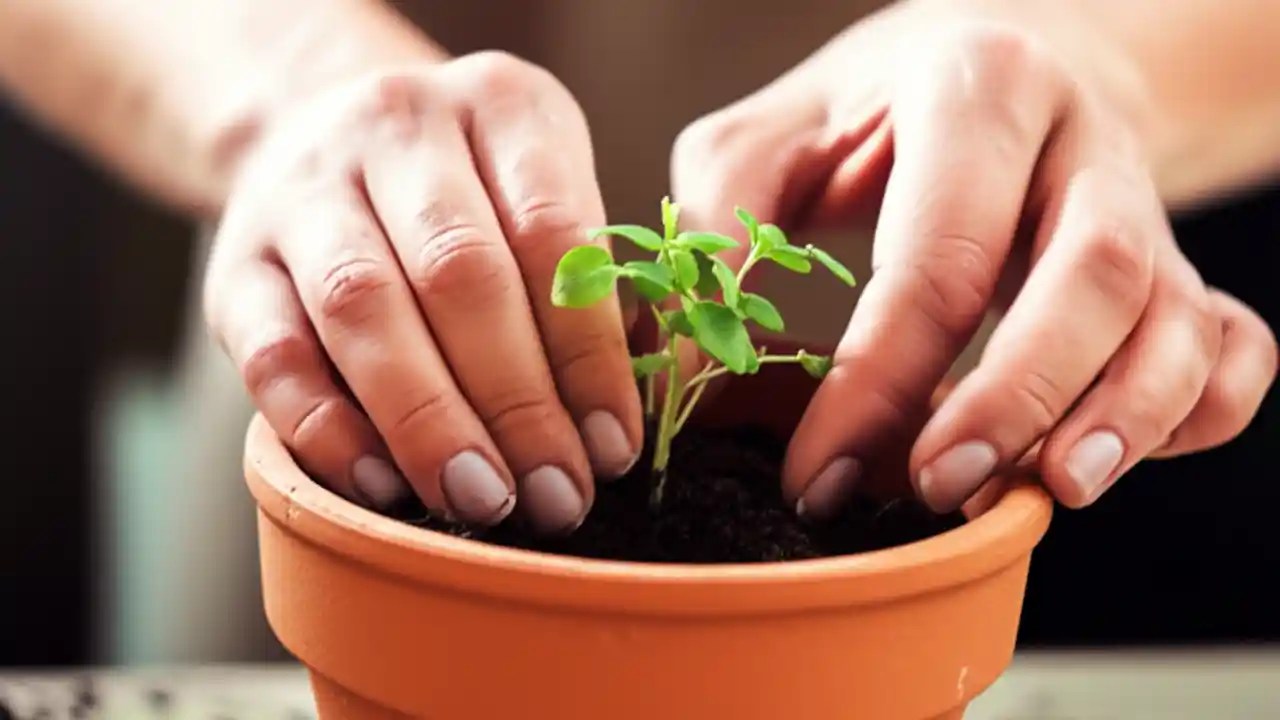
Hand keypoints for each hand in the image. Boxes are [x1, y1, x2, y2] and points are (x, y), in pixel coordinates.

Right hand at [204, 53, 641, 533]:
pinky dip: (331, 430)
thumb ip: (580, 283)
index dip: (588, 352)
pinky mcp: (235, 265)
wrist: (316, 134)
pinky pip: (275, 355)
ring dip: (430, 422)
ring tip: (483, 501)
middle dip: (517, 401)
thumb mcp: (541, 190)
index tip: (612, 448)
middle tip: (556, 495)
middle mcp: (395, 125)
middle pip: (460, 273)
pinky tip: (385, 486)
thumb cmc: (470, 191)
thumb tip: (608, 430)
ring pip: (363, 309)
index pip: (553, 233)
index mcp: (498, 104)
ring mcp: (302, 190)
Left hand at [671, 2, 1277, 517]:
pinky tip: (1120, 450)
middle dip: (1015, 398)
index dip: (878, 380)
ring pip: (1176, 315)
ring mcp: (1145, 203)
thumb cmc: (878, 105)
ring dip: (1126, 416)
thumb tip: (697, 348)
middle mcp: (1080, 142)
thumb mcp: (779, 126)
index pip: (939, 254)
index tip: (820, 474)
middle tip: (933, 486)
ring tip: (1053, 491)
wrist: (1010, 45)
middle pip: (1092, 276)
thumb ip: (725, 215)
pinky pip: (1234, 342)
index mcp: (979, 87)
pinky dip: (1200, 410)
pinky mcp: (1182, 258)